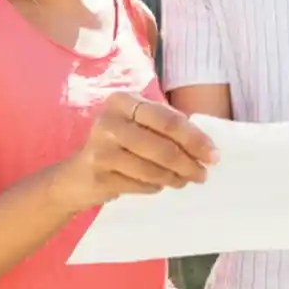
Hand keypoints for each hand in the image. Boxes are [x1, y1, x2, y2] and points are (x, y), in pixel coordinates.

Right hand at [49, 92, 218, 214]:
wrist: (75, 177)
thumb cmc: (119, 146)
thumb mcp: (139, 127)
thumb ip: (168, 128)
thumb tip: (207, 148)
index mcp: (123, 101)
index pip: (169, 119)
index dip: (195, 139)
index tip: (214, 155)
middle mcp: (108, 121)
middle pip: (162, 145)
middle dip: (188, 162)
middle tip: (203, 174)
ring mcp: (100, 148)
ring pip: (153, 168)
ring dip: (175, 177)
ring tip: (185, 180)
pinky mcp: (98, 175)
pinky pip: (140, 184)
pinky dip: (155, 186)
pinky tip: (160, 185)